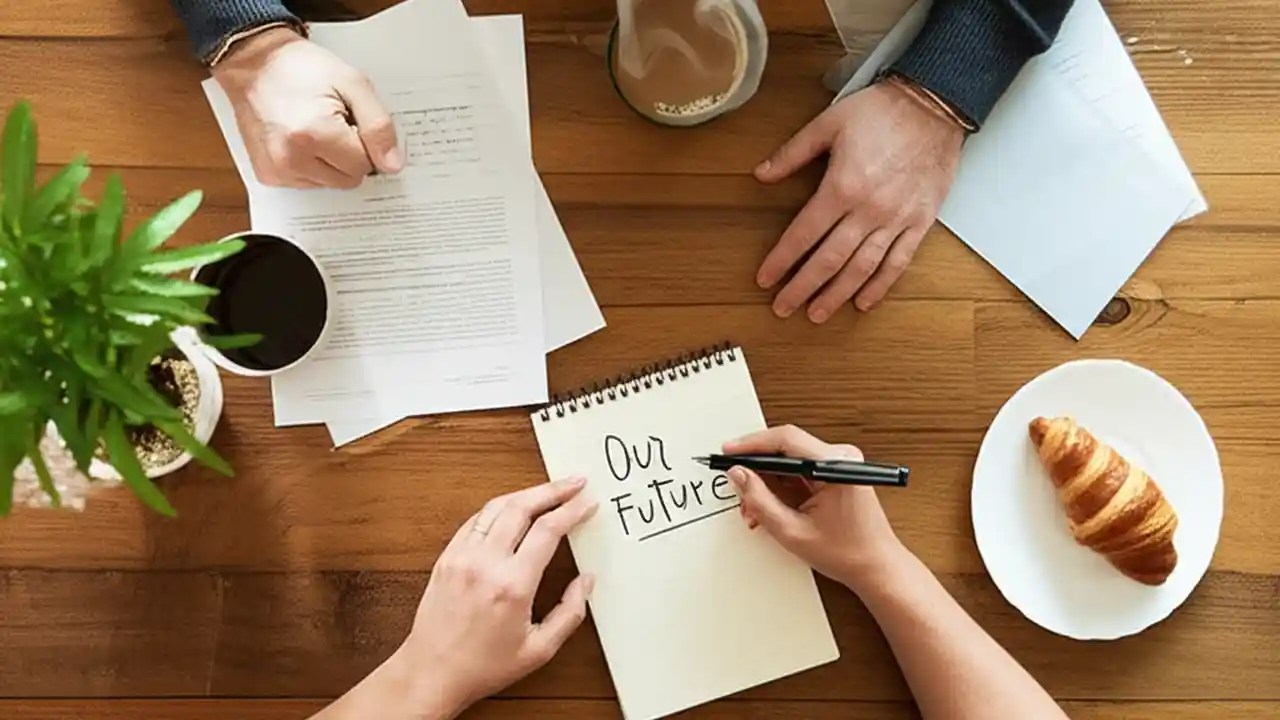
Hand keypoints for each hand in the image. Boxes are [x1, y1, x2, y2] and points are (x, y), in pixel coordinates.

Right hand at [211, 27, 403, 188]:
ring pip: (330, 185)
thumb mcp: (353, 84)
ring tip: (314, 129)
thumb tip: (392, 165)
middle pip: (348, 179)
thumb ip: (379, 126)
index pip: (365, 165)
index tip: (349, 120)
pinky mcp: (268, 176)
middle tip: (333, 124)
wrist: (255, 64)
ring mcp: (277, 171)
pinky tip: (301, 140)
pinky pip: (308, 184)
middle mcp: (291, 159)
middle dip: (348, 154)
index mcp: (314, 134)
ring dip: (330, 162)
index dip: (364, 141)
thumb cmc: (302, 69)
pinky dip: (311, 166)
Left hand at [394, 479, 597, 718]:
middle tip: (574, 482)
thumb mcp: (539, 649)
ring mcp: (462, 557)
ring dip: (526, 493)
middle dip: (553, 490)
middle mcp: (485, 564)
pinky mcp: (447, 557)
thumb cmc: (484, 666)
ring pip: (496, 506)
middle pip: (522, 507)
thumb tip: (586, 580)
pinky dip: (498, 507)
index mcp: (512, 585)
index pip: (548, 530)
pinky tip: (513, 507)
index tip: (588, 501)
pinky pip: (475, 520)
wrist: (432, 672)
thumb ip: (570, 613)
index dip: (572, 510)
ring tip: (548, 490)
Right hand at [724, 425, 903, 590]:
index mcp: (836, 465)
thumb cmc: (849, 553)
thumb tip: (739, 476)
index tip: (728, 452)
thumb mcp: (793, 531)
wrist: (877, 567)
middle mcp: (841, 458)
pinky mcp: (836, 473)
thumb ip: (760, 501)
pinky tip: (768, 506)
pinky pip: (799, 471)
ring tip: (753, 508)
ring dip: (767, 481)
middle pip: (785, 448)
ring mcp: (840, 464)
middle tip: (736, 485)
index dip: (751, 444)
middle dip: (756, 469)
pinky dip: (780, 486)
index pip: (786, 439)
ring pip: (789, 461)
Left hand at [754, 80, 963, 321]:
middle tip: (783, 308)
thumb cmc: (881, 110)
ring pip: (862, 268)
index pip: (803, 234)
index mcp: (841, 187)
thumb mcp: (828, 123)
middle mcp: (868, 210)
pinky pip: (899, 261)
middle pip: (829, 260)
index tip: (765, 279)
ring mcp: (896, 219)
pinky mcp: (920, 221)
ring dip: (836, 295)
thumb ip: (792, 153)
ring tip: (817, 314)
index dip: (781, 260)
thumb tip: (761, 174)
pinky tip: (863, 302)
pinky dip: (881, 286)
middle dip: (802, 288)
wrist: (935, 102)